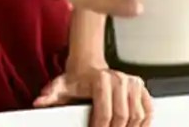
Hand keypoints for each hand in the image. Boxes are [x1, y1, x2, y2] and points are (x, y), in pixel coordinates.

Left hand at [34, 66, 152, 126]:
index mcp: (102, 80)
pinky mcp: (141, 88)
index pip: (105, 114)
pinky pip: (148, 109)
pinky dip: (145, 122)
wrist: (88, 67)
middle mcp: (120, 80)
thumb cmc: (76, 80)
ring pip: (137, 115)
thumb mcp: (60, 86)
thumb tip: (40, 101)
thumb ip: (51, 95)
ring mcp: (133, 83)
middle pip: (123, 116)